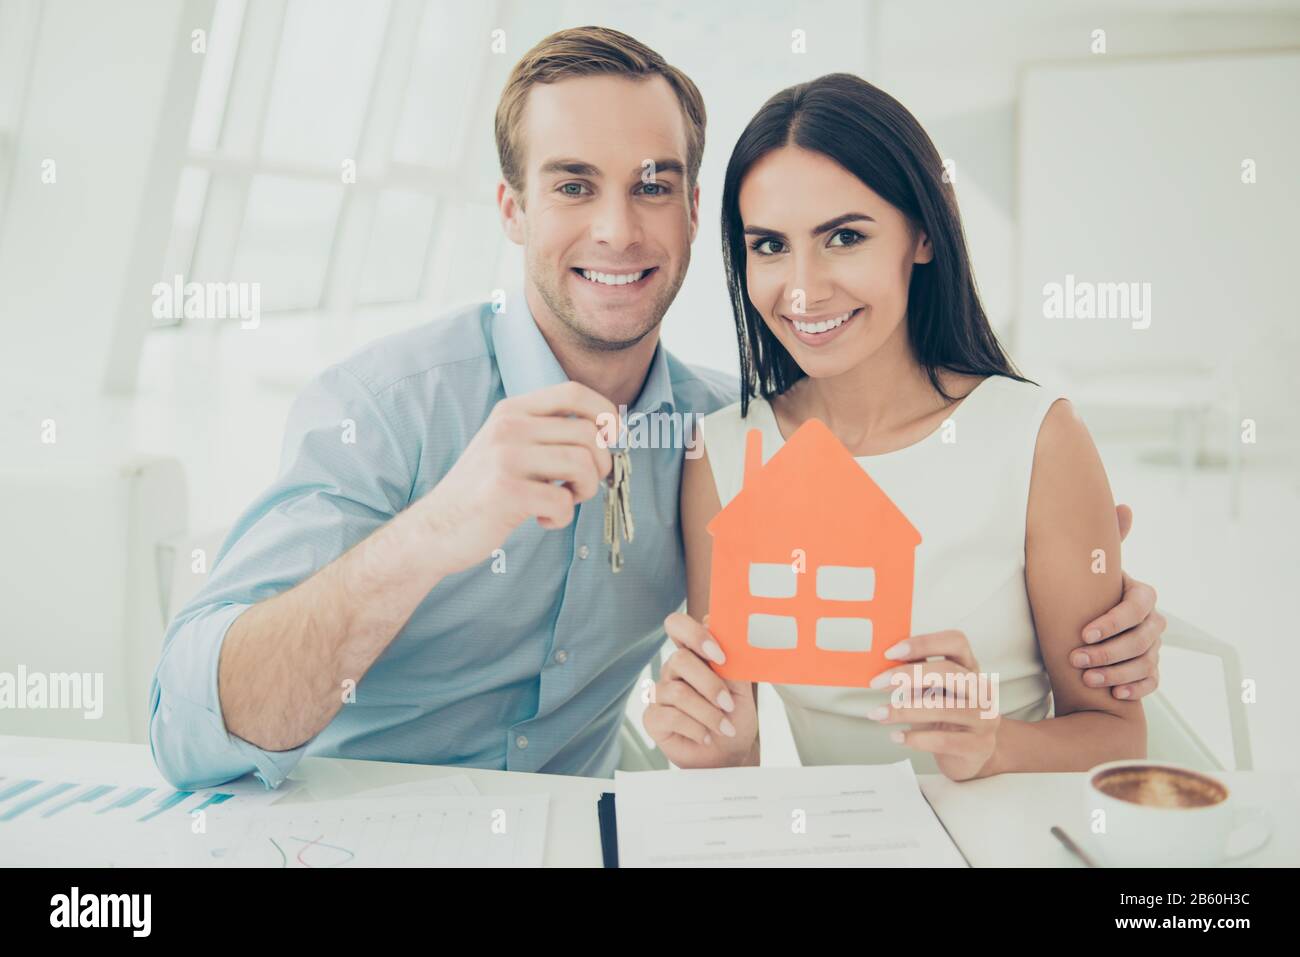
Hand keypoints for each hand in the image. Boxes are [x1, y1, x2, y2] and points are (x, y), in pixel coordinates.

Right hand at [414, 381, 616, 574]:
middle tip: (584, 486)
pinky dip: (562, 518)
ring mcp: (505, 458)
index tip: (613, 438)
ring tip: (564, 502)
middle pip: (588, 434)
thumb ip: (546, 434)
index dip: (606, 412)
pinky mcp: (505, 493)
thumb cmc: (483, 491)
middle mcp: (508, 427)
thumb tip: (607, 434)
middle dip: (602, 465)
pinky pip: (563, 502)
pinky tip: (542, 521)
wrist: (434, 529)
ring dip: (585, 491)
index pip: (574, 392)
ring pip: (582, 465)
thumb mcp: (508, 446)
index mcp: (512, 411)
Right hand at [643, 613, 757, 767]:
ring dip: (708, 713)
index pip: (678, 626)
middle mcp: (673, 670)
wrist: (729, 754)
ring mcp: (660, 693)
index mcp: (693, 654)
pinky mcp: (653, 718)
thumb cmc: (734, 717)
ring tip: (725, 728)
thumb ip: (734, 663)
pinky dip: (695, 729)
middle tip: (728, 703)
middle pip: (679, 660)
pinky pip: (670, 717)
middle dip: (709, 684)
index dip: (695, 635)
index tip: (720, 656)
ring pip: (679, 693)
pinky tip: (705, 736)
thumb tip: (730, 638)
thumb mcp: (742, 690)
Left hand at [868, 629, 999, 781]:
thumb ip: (915, 674)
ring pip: (943, 708)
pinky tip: (897, 736)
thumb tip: (883, 663)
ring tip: (879, 713)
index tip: (891, 652)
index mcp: (970, 667)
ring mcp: (985, 718)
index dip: (924, 643)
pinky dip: (915, 738)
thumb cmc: (945, 717)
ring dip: (904, 710)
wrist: (970, 754)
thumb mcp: (932, 690)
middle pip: (948, 672)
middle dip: (908, 675)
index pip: (956, 641)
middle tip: (877, 683)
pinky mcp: (979, 746)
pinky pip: (943, 740)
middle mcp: (982, 689)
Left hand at [1070, 503, 1163, 700]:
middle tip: (1076, 659)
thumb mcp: (1093, 571)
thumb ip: (1108, 542)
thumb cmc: (1086, 597)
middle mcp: (1152, 622)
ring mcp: (1153, 648)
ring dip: (1117, 673)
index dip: (1113, 621)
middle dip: (1109, 651)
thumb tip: (1123, 506)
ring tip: (1087, 678)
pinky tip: (1114, 694)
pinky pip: (1152, 683)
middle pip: (1142, 639)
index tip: (1083, 632)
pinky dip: (1135, 689)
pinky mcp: (1149, 672)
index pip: (1137, 607)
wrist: (1083, 633)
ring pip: (1146, 663)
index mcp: (1141, 596)